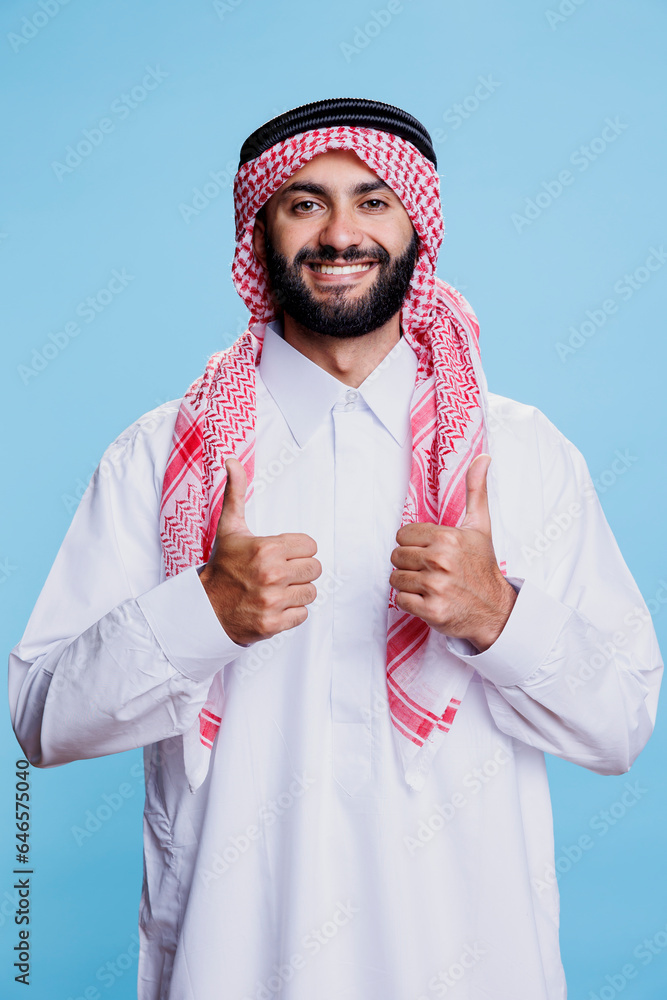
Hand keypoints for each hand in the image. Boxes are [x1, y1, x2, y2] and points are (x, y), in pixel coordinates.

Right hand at [199, 458, 321, 645]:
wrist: (204, 608)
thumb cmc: (222, 566)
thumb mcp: (229, 527)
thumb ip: (236, 492)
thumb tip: (231, 460)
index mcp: (267, 548)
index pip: (311, 546)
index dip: (298, 550)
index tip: (282, 555)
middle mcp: (271, 574)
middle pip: (315, 569)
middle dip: (300, 570)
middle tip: (281, 573)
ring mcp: (272, 601)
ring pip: (311, 592)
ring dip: (297, 592)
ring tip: (277, 589)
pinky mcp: (273, 623)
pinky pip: (303, 614)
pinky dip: (291, 612)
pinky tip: (274, 605)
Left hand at [389, 454, 516, 651]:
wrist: (496, 609)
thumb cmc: (483, 566)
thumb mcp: (480, 526)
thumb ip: (476, 490)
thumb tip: (483, 458)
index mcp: (447, 537)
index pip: (402, 535)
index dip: (413, 544)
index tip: (430, 551)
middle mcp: (440, 560)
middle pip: (396, 556)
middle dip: (409, 563)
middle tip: (429, 570)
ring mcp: (435, 587)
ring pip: (395, 579)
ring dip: (408, 583)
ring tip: (429, 585)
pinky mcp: (431, 610)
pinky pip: (400, 600)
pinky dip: (410, 602)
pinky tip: (429, 599)